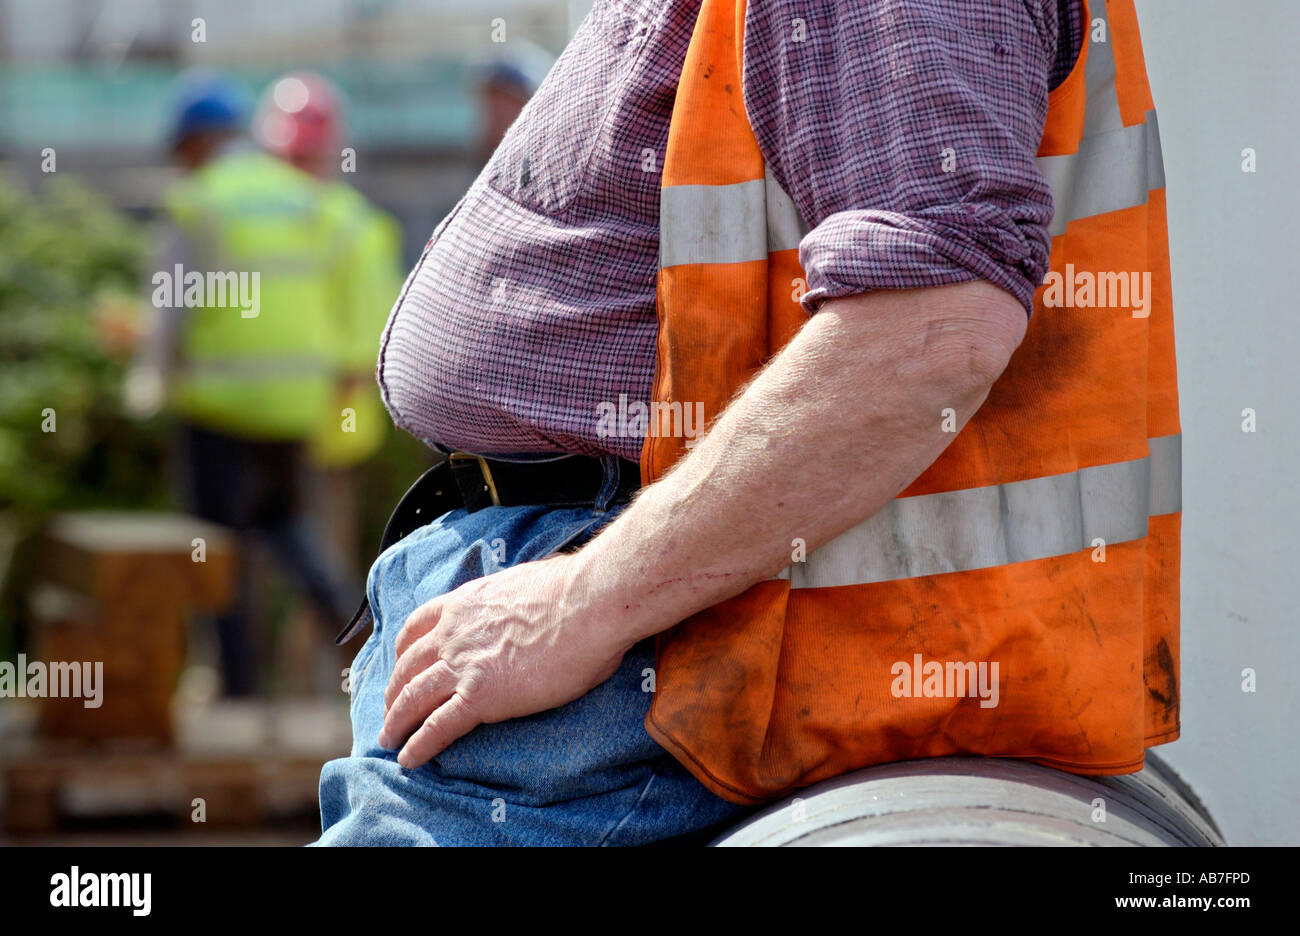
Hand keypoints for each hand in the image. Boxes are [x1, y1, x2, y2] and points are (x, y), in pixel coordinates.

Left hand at [378, 551, 634, 768]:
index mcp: (466, 602)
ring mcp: (463, 665)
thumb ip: (513, 598)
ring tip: (389, 740)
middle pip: (408, 666)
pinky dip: (419, 744)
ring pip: (412, 698)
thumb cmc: (574, 591)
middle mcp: (454, 632)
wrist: (587, 603)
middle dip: (394, 689)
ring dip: (396, 721)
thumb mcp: (527, 583)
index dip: (404, 649)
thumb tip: (531, 599)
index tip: (400, 661)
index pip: (418, 625)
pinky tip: (410, 759)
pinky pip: (437, 726)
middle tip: (389, 708)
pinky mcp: (480, 696)